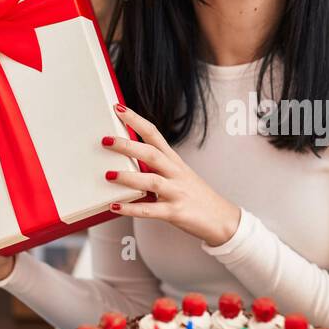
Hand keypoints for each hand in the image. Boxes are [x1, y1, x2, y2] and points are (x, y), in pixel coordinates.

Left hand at [101, 104, 241, 247]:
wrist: (222, 220)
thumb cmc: (197, 197)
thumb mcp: (179, 176)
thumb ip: (156, 168)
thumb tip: (128, 160)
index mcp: (175, 162)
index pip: (154, 134)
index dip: (136, 120)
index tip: (119, 108)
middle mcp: (176, 173)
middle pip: (151, 154)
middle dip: (128, 145)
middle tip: (106, 140)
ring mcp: (177, 193)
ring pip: (152, 181)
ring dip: (129, 177)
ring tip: (109, 175)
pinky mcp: (175, 213)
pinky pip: (150, 210)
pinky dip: (132, 208)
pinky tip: (116, 206)